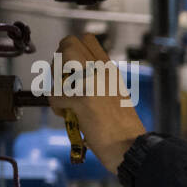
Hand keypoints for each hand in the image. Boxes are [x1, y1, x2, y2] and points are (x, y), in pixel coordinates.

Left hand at [50, 33, 145, 170]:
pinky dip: (57, 107)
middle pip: (67, 45)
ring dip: (56, 87)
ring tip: (66, 103)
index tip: (71, 69)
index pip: (86, 39)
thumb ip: (98, 80)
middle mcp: (102, 70)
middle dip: (58, 64)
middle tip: (64, 85)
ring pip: (58, 67)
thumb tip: (71, 76)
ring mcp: (93, 84)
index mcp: (110, 68)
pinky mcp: (84, 101)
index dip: (71, 50)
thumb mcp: (114, 93)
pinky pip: (55, 96)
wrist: (131, 147)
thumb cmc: (122, 126)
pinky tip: (69, 116)